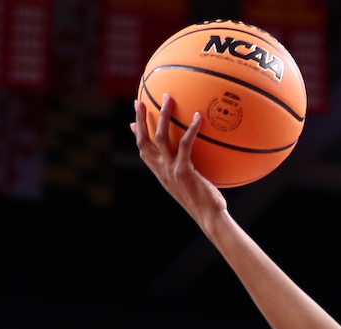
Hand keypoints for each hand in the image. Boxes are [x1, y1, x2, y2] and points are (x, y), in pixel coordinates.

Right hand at [134, 96, 229, 222]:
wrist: (209, 218)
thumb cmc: (204, 202)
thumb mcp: (190, 185)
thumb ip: (186, 170)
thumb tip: (193, 161)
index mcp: (161, 173)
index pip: (144, 151)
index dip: (137, 135)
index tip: (132, 122)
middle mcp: (162, 170)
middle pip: (144, 140)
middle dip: (140, 120)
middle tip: (138, 101)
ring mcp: (171, 170)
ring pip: (161, 137)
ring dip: (163, 116)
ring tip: (167, 98)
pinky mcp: (183, 170)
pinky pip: (185, 144)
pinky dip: (191, 129)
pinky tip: (198, 117)